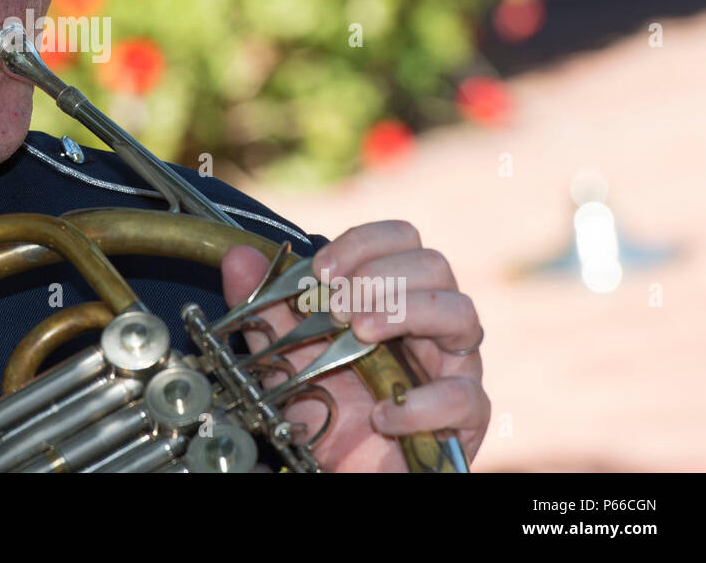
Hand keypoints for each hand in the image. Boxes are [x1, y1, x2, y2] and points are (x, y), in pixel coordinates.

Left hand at [220, 220, 489, 471]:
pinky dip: (422, 402)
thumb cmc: (322, 402)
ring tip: (359, 334)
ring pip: (462, 313)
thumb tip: (239, 256)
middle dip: (379, 276)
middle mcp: (430, 323)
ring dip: (406, 312)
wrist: (338, 467)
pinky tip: (381, 414)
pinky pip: (467, 397)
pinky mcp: (465, 417)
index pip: (403, 239)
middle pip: (434, 266)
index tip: (320, 271)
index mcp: (393, 295)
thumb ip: (262, 303)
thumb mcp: (281, 349)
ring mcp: (453, 366)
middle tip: (334, 307)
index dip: (364, 243)